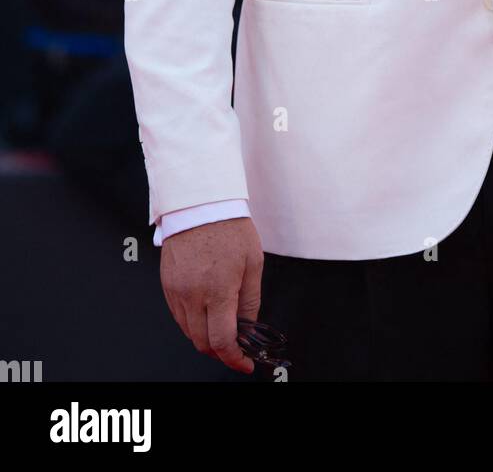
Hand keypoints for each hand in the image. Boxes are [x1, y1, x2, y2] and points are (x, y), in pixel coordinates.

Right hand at [160, 216, 262, 372]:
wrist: (200, 202)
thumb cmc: (229, 226)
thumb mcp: (253, 262)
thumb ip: (250, 301)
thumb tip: (248, 327)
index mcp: (218, 289)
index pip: (222, 341)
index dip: (234, 358)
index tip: (243, 362)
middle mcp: (193, 294)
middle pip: (202, 342)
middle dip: (220, 351)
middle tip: (235, 345)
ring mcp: (176, 291)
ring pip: (188, 332)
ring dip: (205, 337)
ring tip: (221, 325)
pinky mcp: (167, 284)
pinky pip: (177, 315)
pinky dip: (192, 322)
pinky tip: (205, 311)